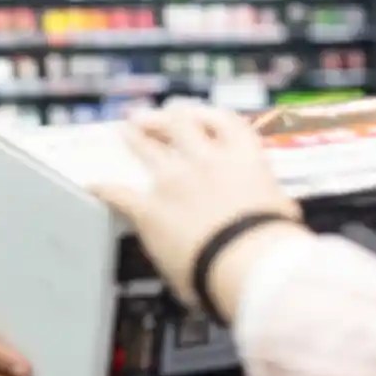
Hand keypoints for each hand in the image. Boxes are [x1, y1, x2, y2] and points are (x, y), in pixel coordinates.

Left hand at [90, 104, 302, 304]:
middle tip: (153, 117)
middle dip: (164, 118)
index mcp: (244, 159)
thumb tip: (281, 214)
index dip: (207, 115)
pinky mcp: (150, 209)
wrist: (249, 263)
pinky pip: (119, 193)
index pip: (224, 122)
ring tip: (124, 130)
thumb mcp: (282, 214)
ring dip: (134, 136)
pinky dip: (103, 188)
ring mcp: (174, 181)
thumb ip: (273, 205)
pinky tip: (92, 185)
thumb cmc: (272, 244)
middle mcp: (206, 161)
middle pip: (179, 124)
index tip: (198, 113)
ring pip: (146, 147)